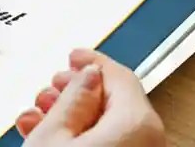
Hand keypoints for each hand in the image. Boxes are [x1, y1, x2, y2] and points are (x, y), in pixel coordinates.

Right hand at [19, 49, 165, 146]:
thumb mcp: (52, 135)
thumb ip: (72, 98)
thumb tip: (84, 79)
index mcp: (139, 123)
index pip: (119, 75)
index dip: (92, 61)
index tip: (76, 55)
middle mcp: (151, 141)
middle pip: (115, 102)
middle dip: (78, 91)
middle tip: (55, 87)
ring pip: (111, 127)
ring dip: (75, 116)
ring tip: (43, 117)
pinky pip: (112, 145)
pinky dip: (86, 138)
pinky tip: (53, 138)